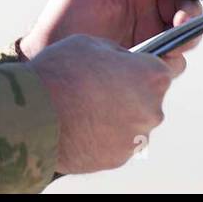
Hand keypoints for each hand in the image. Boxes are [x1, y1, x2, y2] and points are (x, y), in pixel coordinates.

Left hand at [19, 0, 202, 70]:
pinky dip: (173, 58)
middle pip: (188, 3)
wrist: (49, 62)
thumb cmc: (61, 19)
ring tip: (167, 44)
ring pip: (187, 32)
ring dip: (186, 35)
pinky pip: (175, 60)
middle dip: (192, 10)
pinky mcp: (148, 61)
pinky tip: (153, 60)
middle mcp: (147, 7)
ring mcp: (150, 35)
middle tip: (182, 23)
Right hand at [29, 34, 176, 173]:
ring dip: (117, 114)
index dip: (146, 65)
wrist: (35, 115)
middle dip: (130, 91)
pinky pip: (117, 141)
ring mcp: (136, 137)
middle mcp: (151, 109)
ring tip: (85, 106)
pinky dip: (104, 134)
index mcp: (151, 76)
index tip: (132, 67)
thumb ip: (117, 54)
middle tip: (99, 85)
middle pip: (149, 97)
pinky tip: (81, 124)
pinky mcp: (119, 158)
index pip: (167, 67)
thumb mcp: (91, 43)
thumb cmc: (62, 74)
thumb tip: (123, 62)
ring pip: (133, 121)